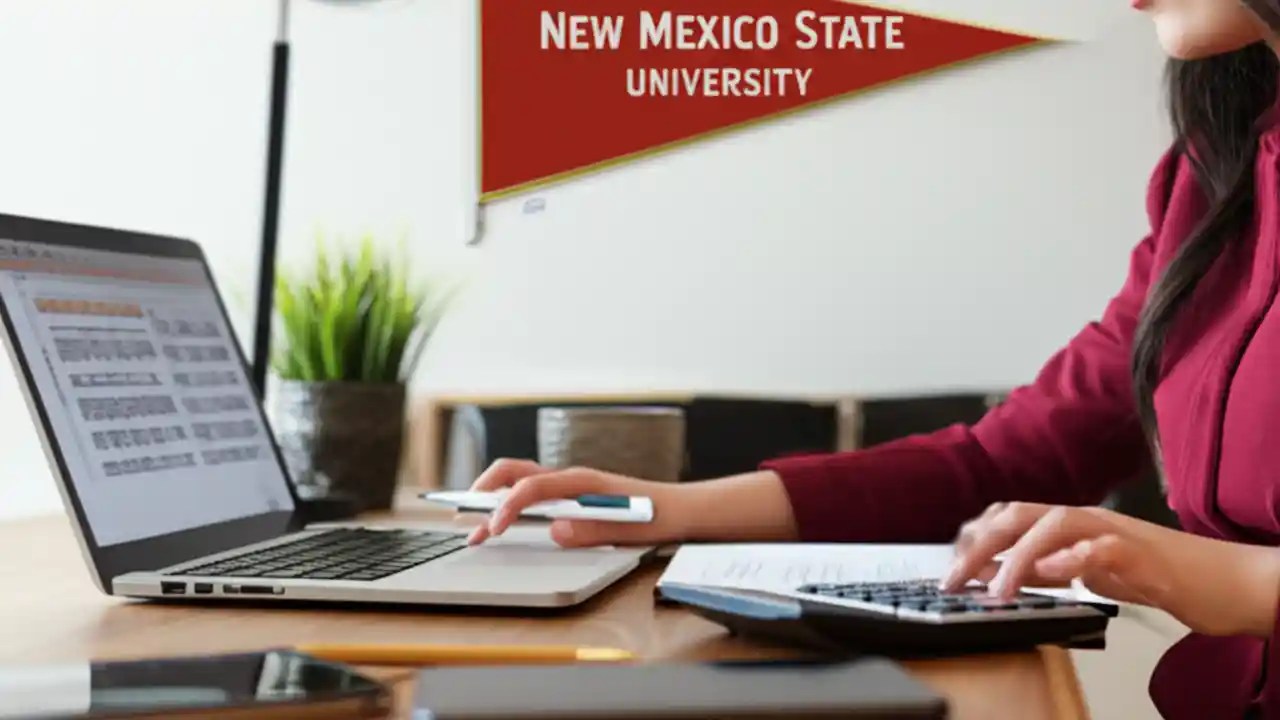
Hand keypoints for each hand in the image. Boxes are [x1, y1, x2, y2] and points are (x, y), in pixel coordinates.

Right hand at [462, 459, 691, 547]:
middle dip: (484, 489)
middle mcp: (570, 478)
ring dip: (491, 497)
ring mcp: (569, 486)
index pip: (532, 488)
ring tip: (470, 523)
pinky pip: (531, 494)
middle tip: (463, 514)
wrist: (680, 510)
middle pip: (514, 471)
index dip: (507, 508)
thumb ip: (591, 531)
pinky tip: (499, 523)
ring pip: (518, 481)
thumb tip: (555, 531)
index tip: (493, 530)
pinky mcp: (571, 498)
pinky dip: (508, 504)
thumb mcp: (627, 529)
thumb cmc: (657, 517)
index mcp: (582, 481)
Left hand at [943, 502, 1279, 637]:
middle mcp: (1087, 519)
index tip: (949, 562)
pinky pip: (1104, 547)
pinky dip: (1074, 558)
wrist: (1222, 580)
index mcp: (1070, 523)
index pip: (1010, 515)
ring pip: (1055, 523)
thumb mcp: (1086, 574)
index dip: (974, 534)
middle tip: (955, 579)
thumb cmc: (1156, 575)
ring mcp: (1114, 531)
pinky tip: (1054, 573)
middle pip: (1020, 514)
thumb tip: (996, 573)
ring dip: (1018, 555)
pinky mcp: (1142, 553)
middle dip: (980, 544)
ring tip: (997, 589)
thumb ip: (1044, 570)